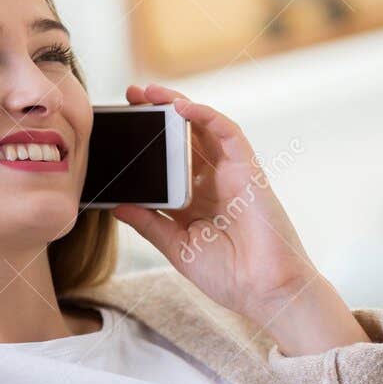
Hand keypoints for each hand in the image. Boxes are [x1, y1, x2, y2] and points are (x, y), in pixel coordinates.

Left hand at [109, 82, 368, 354]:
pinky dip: (206, 116)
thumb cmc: (228, 275)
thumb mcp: (176, 247)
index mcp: (195, 202)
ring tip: (148, 92)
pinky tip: (182, 107)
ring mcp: (231, 174)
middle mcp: (212, 183)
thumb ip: (149, 223)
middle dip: (158, 116)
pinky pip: (228, 133)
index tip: (120, 129)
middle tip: (130, 97)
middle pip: (183, 139)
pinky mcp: (249, 170)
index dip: (146, 144)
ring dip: (178, 106)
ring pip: (204, 129)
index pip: (167, 163)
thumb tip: (117, 204)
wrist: (265, 291)